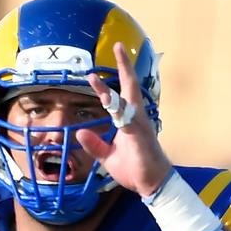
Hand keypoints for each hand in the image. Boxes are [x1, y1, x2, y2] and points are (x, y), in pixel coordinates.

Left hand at [75, 44, 171, 197]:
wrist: (152, 184)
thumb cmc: (134, 168)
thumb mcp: (107, 156)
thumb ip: (94, 144)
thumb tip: (79, 132)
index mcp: (128, 120)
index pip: (118, 97)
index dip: (105, 85)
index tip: (91, 74)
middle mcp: (136, 118)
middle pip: (130, 87)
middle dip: (124, 66)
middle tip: (118, 46)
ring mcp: (140, 126)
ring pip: (128, 100)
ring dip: (118, 86)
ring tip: (107, 71)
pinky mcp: (141, 138)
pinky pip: (131, 123)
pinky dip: (122, 114)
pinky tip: (114, 106)